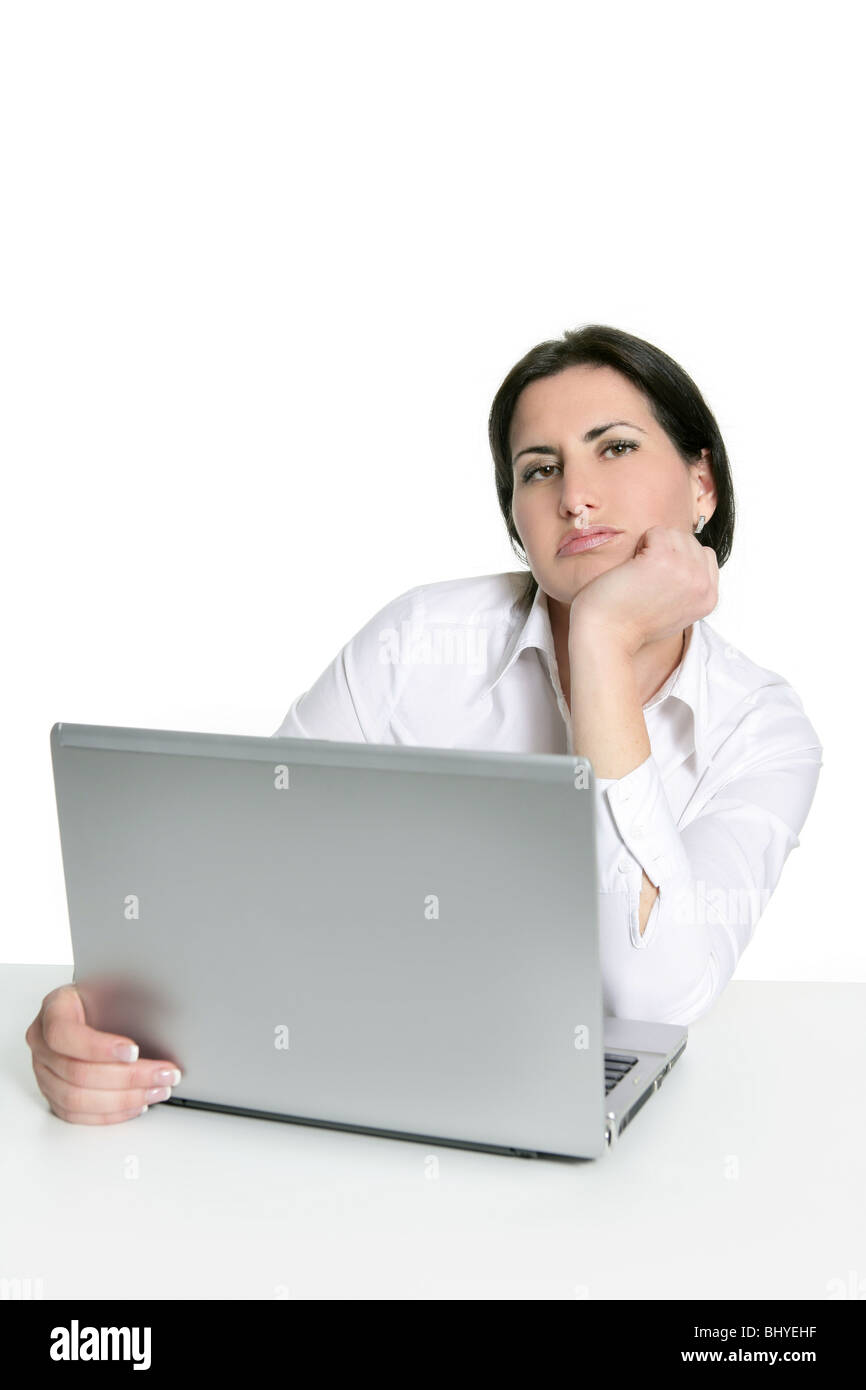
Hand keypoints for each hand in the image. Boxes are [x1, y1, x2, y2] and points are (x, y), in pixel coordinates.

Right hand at [25, 983, 181, 1123]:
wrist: (90, 1008)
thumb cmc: (101, 997)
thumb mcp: (112, 985)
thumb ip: (127, 998)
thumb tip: (167, 1010)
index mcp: (53, 1011)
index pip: (64, 1035)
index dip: (99, 1047)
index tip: (134, 1051)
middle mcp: (43, 1045)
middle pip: (77, 1073)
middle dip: (128, 1077)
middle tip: (163, 1074)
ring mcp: (45, 1073)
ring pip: (78, 1099)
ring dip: (125, 1099)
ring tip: (158, 1090)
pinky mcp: (55, 1096)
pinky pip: (79, 1115)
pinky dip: (112, 1113)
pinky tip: (138, 1103)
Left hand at [569, 524, 718, 654]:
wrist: (607, 634)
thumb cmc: (632, 622)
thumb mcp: (677, 610)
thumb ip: (689, 587)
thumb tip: (687, 560)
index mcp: (709, 598)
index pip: (705, 555)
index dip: (680, 559)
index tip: (659, 579)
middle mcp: (702, 585)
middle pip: (690, 541)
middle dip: (666, 549)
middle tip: (646, 576)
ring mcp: (686, 571)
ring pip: (674, 534)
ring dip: (653, 545)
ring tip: (639, 571)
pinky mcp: (664, 559)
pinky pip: (656, 532)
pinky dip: (642, 542)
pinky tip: (632, 565)